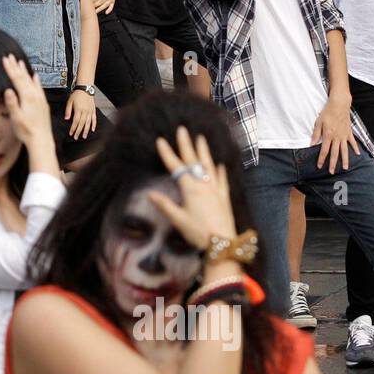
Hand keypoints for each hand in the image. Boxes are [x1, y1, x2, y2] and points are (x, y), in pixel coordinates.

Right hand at [0, 54, 54, 146]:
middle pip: (24, 77)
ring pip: (31, 81)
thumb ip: (12, 103)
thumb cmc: (26, 131)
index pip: (17, 79)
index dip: (10, 68)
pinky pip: (39, 87)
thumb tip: (8, 90)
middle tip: (10, 56)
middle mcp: (35, 95)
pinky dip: (36, 80)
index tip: (5, 59)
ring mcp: (40, 99)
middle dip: (16, 66)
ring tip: (20, 61)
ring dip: (25, 71)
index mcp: (27, 97)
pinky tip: (35, 76)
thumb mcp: (16, 118)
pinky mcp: (43, 103)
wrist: (42, 140)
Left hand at [64, 89, 96, 139]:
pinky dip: (94, 125)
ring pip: (88, 123)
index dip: (73, 128)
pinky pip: (94, 119)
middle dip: (78, 131)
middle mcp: (85, 111)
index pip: (75, 121)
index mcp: (78, 109)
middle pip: (82, 124)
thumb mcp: (70, 101)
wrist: (85, 89)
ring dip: (86, 130)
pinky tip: (92, 130)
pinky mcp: (93, 110)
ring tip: (84, 136)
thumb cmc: (76, 95)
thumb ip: (68, 110)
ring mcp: (90, 111)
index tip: (71, 133)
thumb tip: (66, 119)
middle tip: (76, 137)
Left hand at [91, 0, 118, 13]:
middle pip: (100, 1)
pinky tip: (106, 12)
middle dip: (94, 5)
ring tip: (95, 12)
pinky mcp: (113, 1)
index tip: (88, 3)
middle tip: (89, 8)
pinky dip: (109, 10)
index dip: (93, 0)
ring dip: (100, 9)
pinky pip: (112, 6)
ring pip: (105, 5)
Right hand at [148, 126, 237, 246]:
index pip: (176, 167)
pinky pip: (222, 180)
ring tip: (201, 138)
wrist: (222, 244)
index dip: (167, 153)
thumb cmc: (198, 233)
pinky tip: (219, 165)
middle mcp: (203, 185)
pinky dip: (219, 171)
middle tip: (183, 129)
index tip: (161, 140)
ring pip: (208, 166)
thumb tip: (150, 193)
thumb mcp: (178, 220)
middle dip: (186, 144)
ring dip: (204, 152)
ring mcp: (215, 189)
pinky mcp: (224, 197)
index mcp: (190, 189)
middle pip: (193, 161)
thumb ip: (165, 205)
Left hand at [311, 98, 358, 171]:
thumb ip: (315, 134)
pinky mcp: (349, 132)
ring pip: (344, 150)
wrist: (339, 105)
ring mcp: (344, 136)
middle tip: (331, 172)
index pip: (324, 150)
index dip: (321, 159)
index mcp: (328, 135)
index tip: (320, 166)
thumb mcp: (318, 122)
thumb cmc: (327, 113)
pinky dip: (355, 148)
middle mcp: (337, 137)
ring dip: (345, 160)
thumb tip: (311, 144)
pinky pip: (352, 142)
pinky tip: (357, 154)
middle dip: (332, 163)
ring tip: (345, 168)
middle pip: (334, 153)